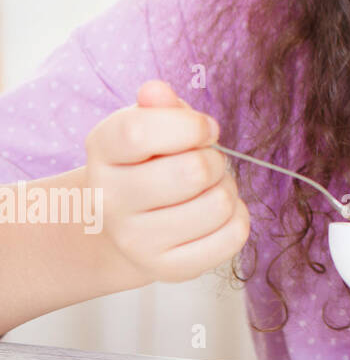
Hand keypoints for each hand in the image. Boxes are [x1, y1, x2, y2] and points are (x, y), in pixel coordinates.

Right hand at [87, 80, 250, 285]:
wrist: (130, 225)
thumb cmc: (150, 162)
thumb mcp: (150, 125)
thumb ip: (159, 105)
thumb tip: (156, 91)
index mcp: (103, 152)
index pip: (139, 132)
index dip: (190, 125)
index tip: (205, 129)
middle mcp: (109, 200)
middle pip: (193, 172)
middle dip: (214, 160)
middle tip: (205, 164)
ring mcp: (136, 241)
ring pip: (219, 204)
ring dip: (226, 189)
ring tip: (206, 189)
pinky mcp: (168, 269)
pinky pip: (233, 236)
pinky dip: (236, 219)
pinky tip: (214, 215)